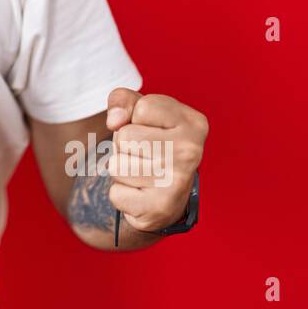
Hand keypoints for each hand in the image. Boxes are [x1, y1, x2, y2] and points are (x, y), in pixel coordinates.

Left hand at [104, 88, 206, 233]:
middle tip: (144, 155)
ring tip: (143, 173)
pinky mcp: (160, 208)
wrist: (167, 196)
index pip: (142, 108)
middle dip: (125, 146)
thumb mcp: (140, 112)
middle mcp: (191, 152)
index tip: (152, 130)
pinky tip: (141, 193)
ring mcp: (177, 182)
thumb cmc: (151, 143)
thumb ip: (122, 100)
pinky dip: (121, 194)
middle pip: (124, 137)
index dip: (136, 118)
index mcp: (193, 123)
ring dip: (122, 170)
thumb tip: (114, 121)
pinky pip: (116, 193)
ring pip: (117, 165)